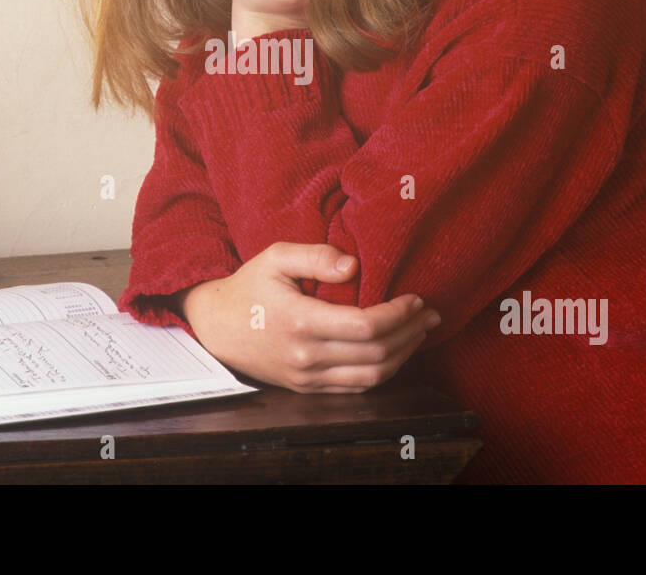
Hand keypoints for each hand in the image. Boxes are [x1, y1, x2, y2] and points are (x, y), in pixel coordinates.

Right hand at [179, 241, 441, 392]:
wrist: (215, 327)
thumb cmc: (248, 288)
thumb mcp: (275, 257)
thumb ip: (315, 256)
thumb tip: (354, 266)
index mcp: (300, 321)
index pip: (366, 327)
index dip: (398, 315)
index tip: (415, 298)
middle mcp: (306, 356)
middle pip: (376, 354)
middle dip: (411, 333)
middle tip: (429, 314)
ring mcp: (307, 377)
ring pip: (371, 377)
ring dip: (404, 356)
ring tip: (420, 333)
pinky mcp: (307, 388)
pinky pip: (355, 388)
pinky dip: (383, 373)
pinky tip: (396, 353)